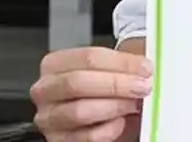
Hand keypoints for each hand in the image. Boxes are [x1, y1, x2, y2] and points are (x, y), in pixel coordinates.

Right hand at [31, 46, 152, 141]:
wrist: (96, 115)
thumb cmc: (101, 86)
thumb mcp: (108, 70)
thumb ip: (122, 65)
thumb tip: (145, 68)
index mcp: (55, 64)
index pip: (88, 57)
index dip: (122, 62)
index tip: (145, 68)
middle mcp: (46, 90)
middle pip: (78, 82)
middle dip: (116, 84)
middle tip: (142, 87)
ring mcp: (49, 117)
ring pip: (80, 111)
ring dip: (114, 106)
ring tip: (134, 104)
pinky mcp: (60, 140)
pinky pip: (87, 137)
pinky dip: (110, 129)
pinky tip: (121, 122)